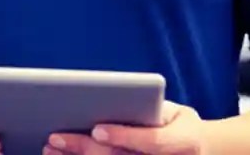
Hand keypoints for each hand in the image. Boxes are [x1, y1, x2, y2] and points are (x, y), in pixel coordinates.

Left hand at [45, 101, 206, 154]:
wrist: (197, 154)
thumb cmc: (179, 126)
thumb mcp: (176, 113)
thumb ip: (153, 111)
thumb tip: (119, 99)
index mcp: (183, 142)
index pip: (151, 142)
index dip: (124, 136)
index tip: (98, 128)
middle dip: (85, 149)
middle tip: (56, 136)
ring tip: (51, 148)